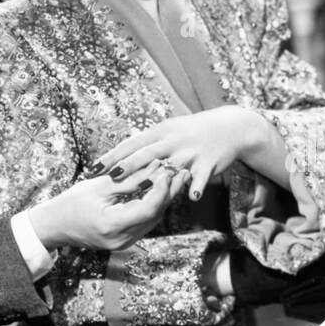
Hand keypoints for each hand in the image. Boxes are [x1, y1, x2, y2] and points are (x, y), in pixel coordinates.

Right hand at [26, 164, 189, 251]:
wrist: (54, 226)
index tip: (169, 169)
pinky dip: (154, 206)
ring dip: (165, 198)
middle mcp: (121, 239)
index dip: (163, 188)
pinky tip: (161, 190)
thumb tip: (156, 167)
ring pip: (154, 219)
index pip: (148, 208)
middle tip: (181, 170)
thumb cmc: (71, 203)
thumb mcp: (99, 187)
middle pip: (155, 215)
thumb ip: (129, 180)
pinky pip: (145, 223)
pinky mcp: (124, 242)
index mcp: (112, 225)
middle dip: (170, 192)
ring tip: (175, 177)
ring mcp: (123, 244)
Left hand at [86, 107, 269, 201]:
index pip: (131, 145)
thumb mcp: (168, 131)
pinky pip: (202, 177)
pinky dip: (197, 187)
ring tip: (142, 192)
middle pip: (146, 155)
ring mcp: (191, 152)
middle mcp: (173, 141)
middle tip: (109, 178)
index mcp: (160, 132)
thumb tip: (120, 155)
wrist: (230, 127)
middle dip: (127, 166)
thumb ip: (147, 144)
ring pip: (172, 167)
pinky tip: (191, 198)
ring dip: (158, 179)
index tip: (94, 168)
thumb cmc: (193, 132)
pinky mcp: (208, 163)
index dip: (112, 156)